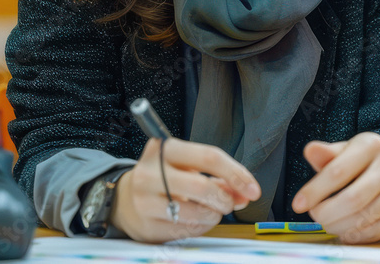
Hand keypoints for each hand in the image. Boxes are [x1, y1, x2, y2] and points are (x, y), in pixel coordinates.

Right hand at [111, 137, 260, 242]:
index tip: (253, 189)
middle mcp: (150, 173)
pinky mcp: (147, 225)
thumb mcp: (188, 167)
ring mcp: (145, 201)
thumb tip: (245, 193)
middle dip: (225, 199)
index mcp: (165, 149)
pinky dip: (200, 227)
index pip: (209, 157)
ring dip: (214, 215)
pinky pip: (187, 230)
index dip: (236, 174)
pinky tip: (194, 219)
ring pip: (196, 213)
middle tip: (230, 203)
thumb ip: (219, 177)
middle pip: (202, 187)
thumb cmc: (165, 177)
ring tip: (210, 210)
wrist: (126, 198)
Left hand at [292, 132, 379, 243]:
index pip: (337, 171)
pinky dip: (358, 236)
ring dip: (340, 226)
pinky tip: (347, 231)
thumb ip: (326, 155)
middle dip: (327, 213)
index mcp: (371, 145)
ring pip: (365, 217)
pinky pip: (378, 230)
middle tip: (316, 217)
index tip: (298, 205)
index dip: (314, 191)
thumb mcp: (343, 152)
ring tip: (329, 223)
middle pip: (352, 199)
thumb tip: (310, 150)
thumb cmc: (361, 163)